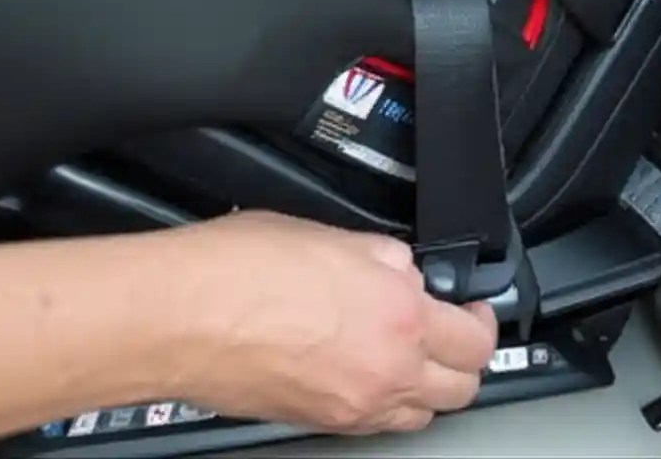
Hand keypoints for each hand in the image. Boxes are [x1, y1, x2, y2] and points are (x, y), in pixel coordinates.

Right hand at [162, 212, 497, 433]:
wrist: (178, 314)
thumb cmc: (236, 270)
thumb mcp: (329, 236)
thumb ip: (380, 258)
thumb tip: (398, 267)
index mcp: (398, 316)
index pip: (476, 338)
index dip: (482, 318)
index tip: (472, 307)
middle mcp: (385, 371)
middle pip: (463, 389)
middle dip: (465, 359)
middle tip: (451, 332)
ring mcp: (352, 405)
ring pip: (421, 415)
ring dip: (427, 387)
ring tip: (410, 356)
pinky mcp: (317, 422)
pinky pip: (375, 424)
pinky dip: (384, 403)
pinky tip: (366, 373)